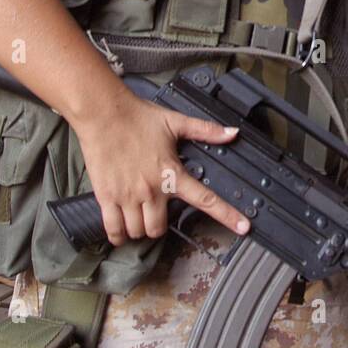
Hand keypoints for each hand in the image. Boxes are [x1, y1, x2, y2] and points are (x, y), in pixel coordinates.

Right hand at [71, 89, 250, 246]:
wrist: (103, 112)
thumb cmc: (138, 117)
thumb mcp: (177, 122)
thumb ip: (206, 131)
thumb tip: (232, 132)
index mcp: (172, 173)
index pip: (206, 199)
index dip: (227, 215)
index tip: (243, 228)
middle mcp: (151, 189)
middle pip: (159, 229)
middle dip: (159, 226)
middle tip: (156, 215)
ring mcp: (128, 195)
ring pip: (138, 232)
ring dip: (139, 230)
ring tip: (138, 217)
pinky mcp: (106, 197)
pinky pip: (113, 230)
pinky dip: (118, 234)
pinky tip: (121, 228)